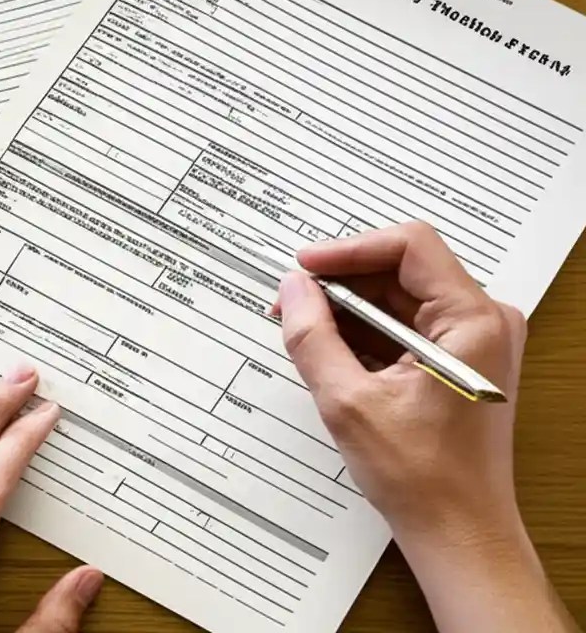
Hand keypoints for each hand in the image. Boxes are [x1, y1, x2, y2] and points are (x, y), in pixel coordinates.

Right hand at [273, 221, 525, 539]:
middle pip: (402, 270)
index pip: (409, 246)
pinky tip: (330, 351)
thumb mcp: (348, 401)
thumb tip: (292, 289)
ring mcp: (473, 342)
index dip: (349, 249)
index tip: (306, 267)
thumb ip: (313, 336)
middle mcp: (483, 322)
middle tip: (292, 302)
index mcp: (474, 322)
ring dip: (349, 309)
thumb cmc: (424, 478)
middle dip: (342, 282)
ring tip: (304, 330)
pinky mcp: (458, 360)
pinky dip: (365, 332)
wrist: (458, 531)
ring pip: (399, 298)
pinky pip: (405, 326)